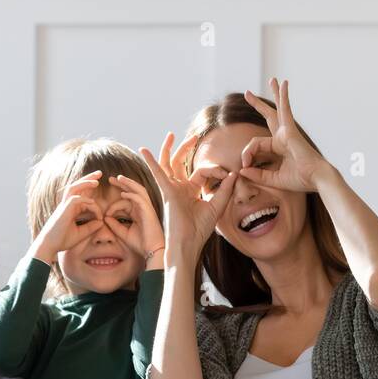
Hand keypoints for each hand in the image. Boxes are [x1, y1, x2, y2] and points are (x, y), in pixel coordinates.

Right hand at [31, 171, 105, 263]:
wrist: (49, 246)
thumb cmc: (62, 240)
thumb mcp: (80, 234)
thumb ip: (91, 227)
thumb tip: (101, 222)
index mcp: (70, 209)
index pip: (82, 196)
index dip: (94, 203)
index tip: (101, 218)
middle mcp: (66, 204)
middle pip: (77, 186)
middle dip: (88, 178)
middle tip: (100, 173)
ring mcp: (64, 206)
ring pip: (74, 188)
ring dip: (85, 182)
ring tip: (96, 180)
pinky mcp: (63, 209)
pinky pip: (76, 199)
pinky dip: (85, 200)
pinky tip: (92, 204)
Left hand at [105, 174, 164, 257]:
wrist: (152, 251)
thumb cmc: (141, 243)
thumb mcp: (124, 233)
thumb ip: (115, 225)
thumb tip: (105, 217)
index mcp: (137, 212)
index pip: (125, 201)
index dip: (113, 206)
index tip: (105, 213)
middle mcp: (143, 207)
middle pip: (133, 190)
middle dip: (122, 183)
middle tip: (110, 178)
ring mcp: (147, 208)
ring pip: (138, 190)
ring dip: (128, 183)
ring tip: (118, 178)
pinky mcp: (149, 211)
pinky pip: (140, 199)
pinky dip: (131, 195)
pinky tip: (123, 194)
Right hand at [138, 132, 235, 258]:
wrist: (188, 244)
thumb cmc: (200, 230)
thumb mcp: (217, 206)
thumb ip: (225, 190)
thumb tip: (233, 173)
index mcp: (190, 191)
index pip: (202, 171)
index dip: (217, 170)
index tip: (229, 175)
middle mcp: (179, 189)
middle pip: (181, 163)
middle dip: (186, 148)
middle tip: (195, 136)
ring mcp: (172, 189)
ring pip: (168, 164)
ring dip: (170, 149)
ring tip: (171, 134)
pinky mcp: (167, 192)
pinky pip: (158, 173)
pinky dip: (151, 162)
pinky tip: (144, 150)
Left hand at [239, 78, 332, 192]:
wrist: (316, 179)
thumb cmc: (299, 180)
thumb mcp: (273, 178)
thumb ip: (257, 174)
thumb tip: (241, 170)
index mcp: (279, 147)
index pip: (255, 144)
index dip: (246, 154)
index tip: (243, 166)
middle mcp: (283, 136)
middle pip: (269, 116)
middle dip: (258, 105)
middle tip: (247, 93)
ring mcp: (288, 131)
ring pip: (277, 109)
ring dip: (274, 94)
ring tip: (272, 79)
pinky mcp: (291, 129)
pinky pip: (285, 109)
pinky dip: (284, 97)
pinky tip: (284, 83)